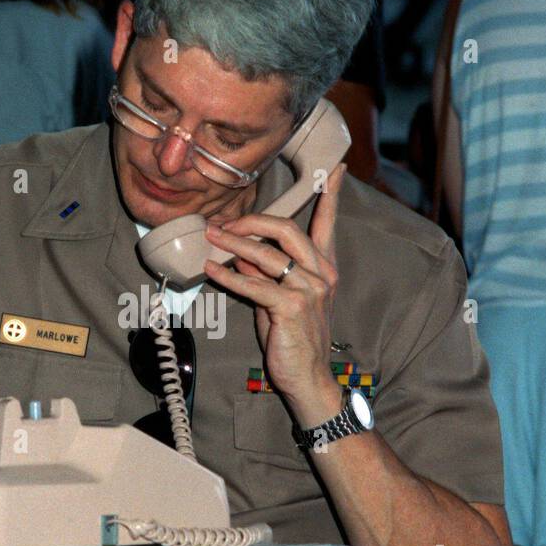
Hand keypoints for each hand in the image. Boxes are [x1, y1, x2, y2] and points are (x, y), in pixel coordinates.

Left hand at [204, 162, 346, 420]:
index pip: (326, 224)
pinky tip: (211, 270)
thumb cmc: (293, 338)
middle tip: (224, 224)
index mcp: (323, 268)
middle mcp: (320, 274)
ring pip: (266, 254)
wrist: (308, 377)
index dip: (330, 194)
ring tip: (210, 237)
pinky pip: (253, 284)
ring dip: (233, 244)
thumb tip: (241, 253)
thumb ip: (265, 273)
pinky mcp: (292, 307)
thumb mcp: (278, 299)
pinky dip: (229, 276)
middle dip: (251, 221)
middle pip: (286, 229)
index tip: (334, 169)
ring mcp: (309, 290)